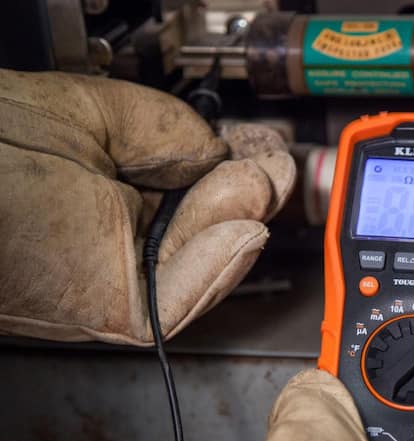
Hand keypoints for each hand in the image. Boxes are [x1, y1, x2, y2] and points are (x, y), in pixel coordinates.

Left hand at [0, 69, 294, 344]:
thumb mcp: (96, 112)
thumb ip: (167, 129)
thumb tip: (218, 148)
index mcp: (117, 191)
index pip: (194, 187)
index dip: (234, 165)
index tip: (264, 148)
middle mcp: (123, 240)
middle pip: (210, 229)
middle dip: (249, 195)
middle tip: (274, 168)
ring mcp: (124, 278)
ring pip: (207, 264)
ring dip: (239, 221)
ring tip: (260, 185)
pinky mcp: (120, 311)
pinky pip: (186, 296)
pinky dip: (220, 264)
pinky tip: (247, 229)